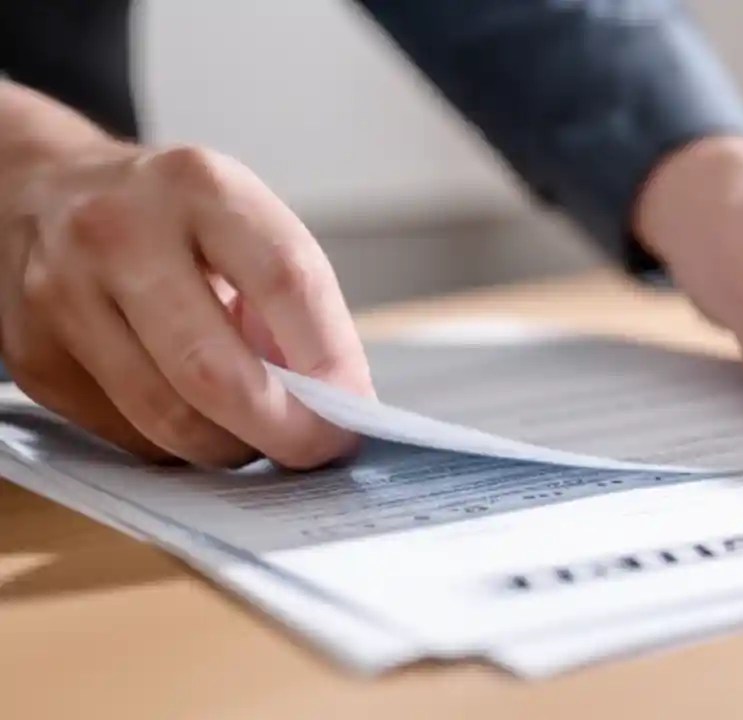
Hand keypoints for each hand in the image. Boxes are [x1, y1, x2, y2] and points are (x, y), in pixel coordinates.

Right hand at [0, 144, 372, 467]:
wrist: (43, 192)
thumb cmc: (171, 219)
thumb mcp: (241, 222)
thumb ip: (291, 302)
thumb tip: (336, 405)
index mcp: (200, 186)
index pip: (287, 283)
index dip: (332, 361)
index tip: (357, 411)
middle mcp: (121, 233)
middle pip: (215, 370)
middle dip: (283, 430)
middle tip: (318, 451)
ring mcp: (64, 296)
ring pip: (167, 418)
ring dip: (232, 446)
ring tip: (261, 436)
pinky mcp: (35, 357)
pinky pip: (128, 435)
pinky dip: (177, 444)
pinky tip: (196, 419)